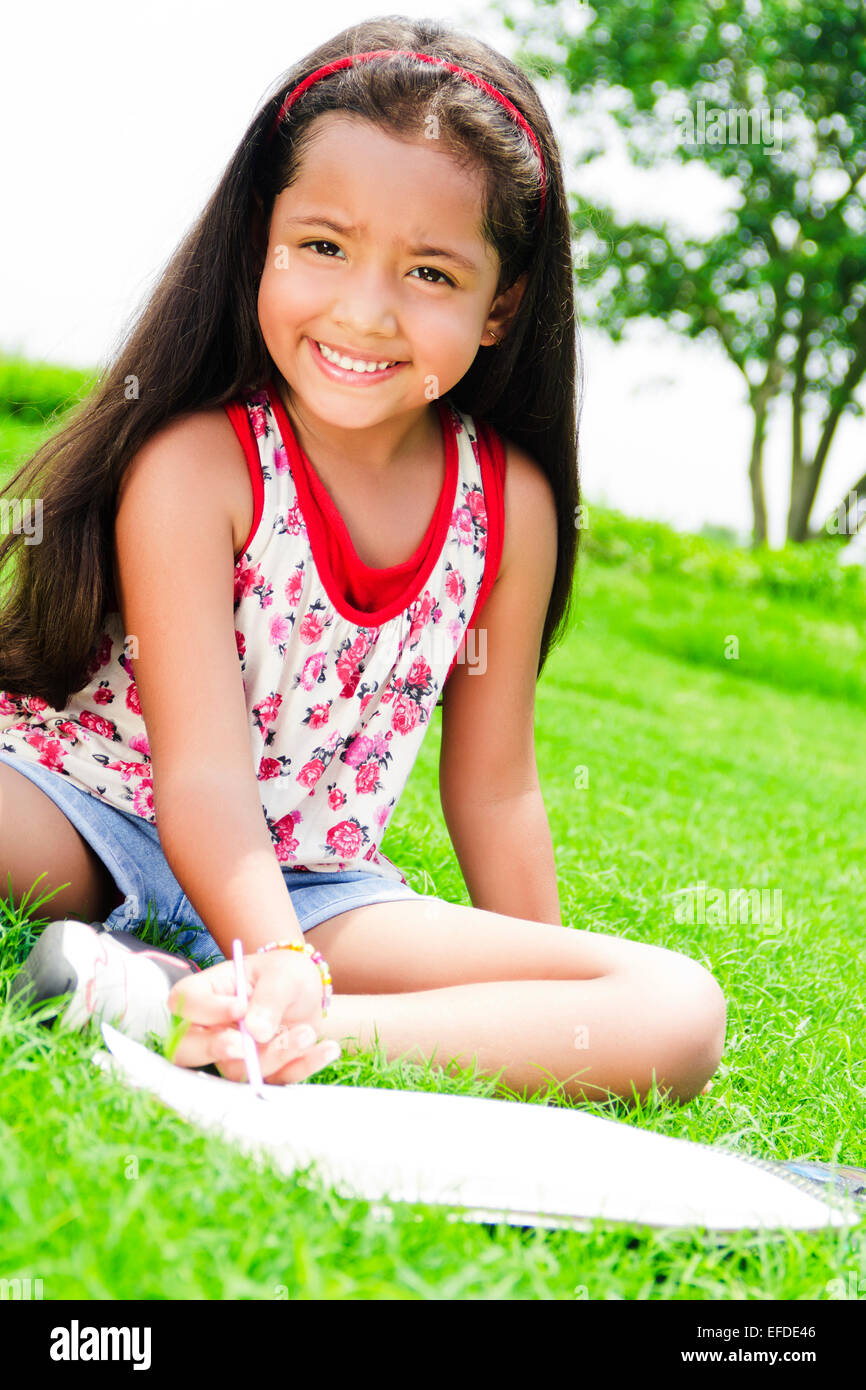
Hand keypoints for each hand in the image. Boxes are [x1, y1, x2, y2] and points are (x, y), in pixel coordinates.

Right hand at [166, 947, 338, 1082]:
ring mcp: (231, 1054)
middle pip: (187, 1049)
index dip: (207, 1010)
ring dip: (273, 1056)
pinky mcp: (257, 1071)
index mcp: (206, 992)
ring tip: (307, 1032)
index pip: (184, 1003)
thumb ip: (268, 997)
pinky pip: (272, 1080)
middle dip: (216, 1050)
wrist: (306, 990)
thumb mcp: (281, 974)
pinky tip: (326, 1049)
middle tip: (247, 1045)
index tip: (240, 1006)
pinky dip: (300, 1068)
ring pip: (234, 1070)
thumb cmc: (283, 973)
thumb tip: (256, 1032)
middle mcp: (209, 1028)